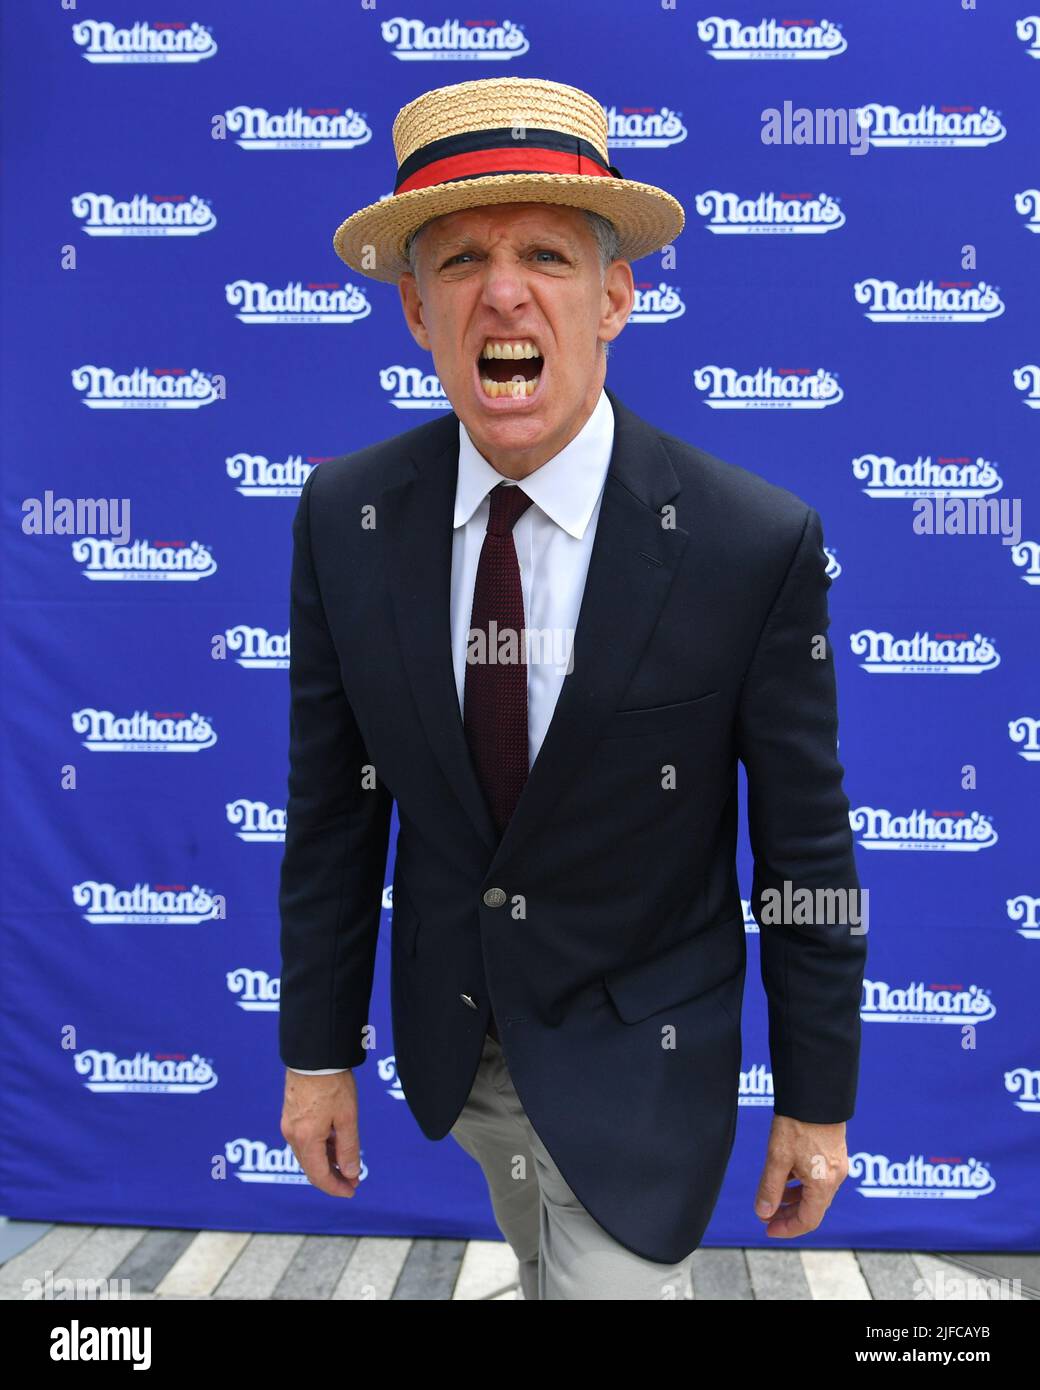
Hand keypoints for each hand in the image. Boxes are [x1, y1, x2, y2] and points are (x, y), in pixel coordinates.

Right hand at [281, 1069, 361, 1197]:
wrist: (314, 1054)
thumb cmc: (332, 1082)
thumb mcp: (347, 1117)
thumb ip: (348, 1148)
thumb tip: (351, 1173)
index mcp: (306, 1139)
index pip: (319, 1176)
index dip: (336, 1188)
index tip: (352, 1191)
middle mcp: (292, 1134)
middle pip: (311, 1167)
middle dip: (332, 1177)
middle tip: (354, 1179)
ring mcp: (289, 1124)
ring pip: (308, 1154)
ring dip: (327, 1162)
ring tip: (348, 1163)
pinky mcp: (291, 1114)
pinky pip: (304, 1140)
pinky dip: (320, 1148)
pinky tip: (335, 1145)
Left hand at [753, 1114, 848, 1236]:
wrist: (815, 1092)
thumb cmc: (797, 1123)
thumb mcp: (777, 1157)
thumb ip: (770, 1188)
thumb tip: (763, 1213)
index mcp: (823, 1184)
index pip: (808, 1221)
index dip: (787, 1229)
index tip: (767, 1229)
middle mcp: (835, 1178)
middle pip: (813, 1209)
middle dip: (789, 1215)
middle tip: (766, 1217)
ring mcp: (837, 1165)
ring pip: (815, 1193)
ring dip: (794, 1200)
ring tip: (773, 1199)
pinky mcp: (834, 1152)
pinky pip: (818, 1178)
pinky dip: (801, 1184)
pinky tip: (786, 1178)